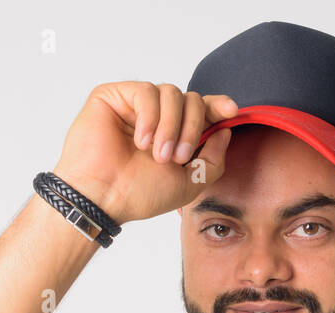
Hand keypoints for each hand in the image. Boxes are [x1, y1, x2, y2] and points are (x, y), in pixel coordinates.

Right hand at [50, 81, 240, 224]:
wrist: (103, 199)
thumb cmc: (138, 195)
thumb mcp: (189, 184)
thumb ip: (212, 160)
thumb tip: (225, 129)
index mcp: (174, 134)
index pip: (201, 110)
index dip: (218, 106)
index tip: (231, 111)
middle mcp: (157, 117)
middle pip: (191, 99)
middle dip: (193, 128)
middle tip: (178, 158)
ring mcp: (135, 105)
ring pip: (172, 93)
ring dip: (171, 126)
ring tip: (157, 154)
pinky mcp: (114, 96)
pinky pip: (147, 91)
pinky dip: (150, 117)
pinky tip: (140, 141)